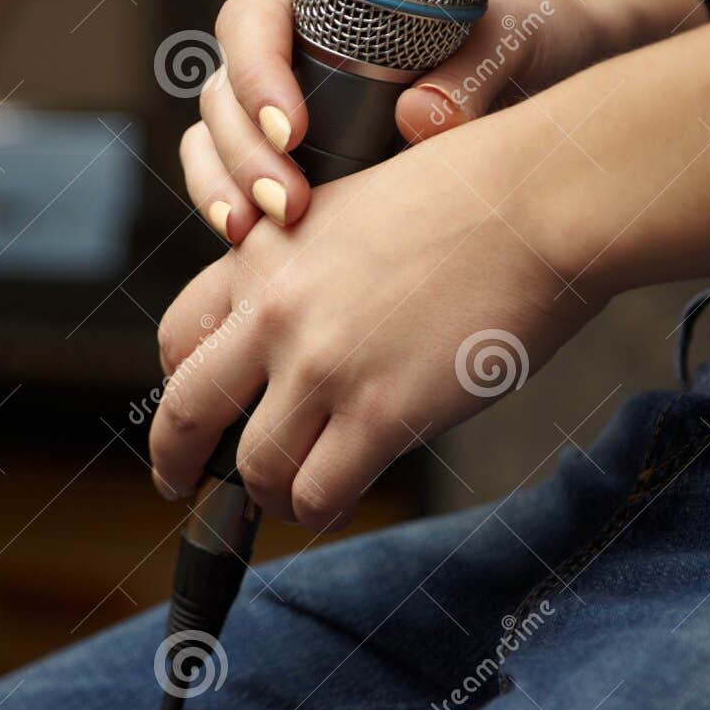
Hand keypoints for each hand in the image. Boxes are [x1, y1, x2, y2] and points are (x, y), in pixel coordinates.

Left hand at [154, 18, 709, 528]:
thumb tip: (288, 340)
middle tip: (180, 485)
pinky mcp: (380, 411)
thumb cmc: (464, 200)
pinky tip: (333, 500)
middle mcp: (272, 311)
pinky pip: (318, 491)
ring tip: (290, 496)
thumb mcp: (344, 213)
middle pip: (185, 409)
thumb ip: (301, 272)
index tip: (187, 414)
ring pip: (253, 466)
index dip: (175, 384)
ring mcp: (322, 365)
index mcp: (259, 255)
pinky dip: (317, 508)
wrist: (536, 201)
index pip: (177, 336)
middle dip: (174, 460)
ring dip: (267, 493)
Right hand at [184, 0, 706, 243]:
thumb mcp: (518, 40)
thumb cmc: (530, 39)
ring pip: (213, 141)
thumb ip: (476, 69)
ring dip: (223, 186)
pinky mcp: (289, 163)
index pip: (253, 20)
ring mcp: (280, 109)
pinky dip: (231, 212)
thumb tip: (419, 119)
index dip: (256, 73)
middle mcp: (289, 52)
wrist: (555, 86)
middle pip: (223, 92)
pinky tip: (247, 247)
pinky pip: (232, 183)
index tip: (295, 128)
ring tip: (254, 234)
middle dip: (242, 151)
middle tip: (287, 204)